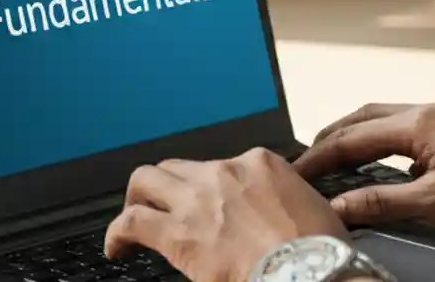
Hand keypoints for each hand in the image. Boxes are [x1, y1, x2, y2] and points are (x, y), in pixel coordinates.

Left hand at [105, 148, 347, 281]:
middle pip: (179, 166)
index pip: (223, 165)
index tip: (212, 206)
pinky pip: (131, 222)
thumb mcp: (309, 206)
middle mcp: (224, 171)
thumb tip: (277, 213)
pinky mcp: (177, 231)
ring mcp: (197, 198)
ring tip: (133, 222)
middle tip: (164, 208)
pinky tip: (118, 248)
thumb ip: (284, 199)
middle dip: (168, 187)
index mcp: (260, 163)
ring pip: (146, 181)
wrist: (307, 272)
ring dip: (137, 200)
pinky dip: (118, 233)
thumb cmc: (316, 250)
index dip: (212, 187)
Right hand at [295, 103, 434, 228]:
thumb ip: (383, 202)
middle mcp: (429, 111)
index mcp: (418, 122)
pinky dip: (385, 144)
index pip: (351, 137)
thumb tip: (341, 206)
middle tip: (307, 161)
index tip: (296, 174)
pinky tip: (387, 167)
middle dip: (331, 138)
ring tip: (337, 159)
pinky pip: (408, 129)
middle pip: (363, 118)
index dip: (319, 158)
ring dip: (357, 137)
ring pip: (386, 120)